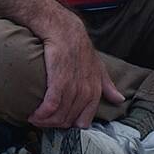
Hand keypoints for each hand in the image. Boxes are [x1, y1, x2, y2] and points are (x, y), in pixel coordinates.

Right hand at [28, 16, 124, 130]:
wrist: (63, 29)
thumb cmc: (79, 47)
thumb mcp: (97, 66)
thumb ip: (107, 85)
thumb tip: (120, 100)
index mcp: (95, 90)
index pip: (84, 120)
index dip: (70, 125)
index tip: (59, 124)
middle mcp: (86, 91)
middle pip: (68, 120)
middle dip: (54, 124)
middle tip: (43, 122)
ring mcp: (73, 86)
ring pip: (59, 116)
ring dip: (45, 121)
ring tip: (35, 119)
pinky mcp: (58, 81)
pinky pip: (50, 106)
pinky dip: (41, 114)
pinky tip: (33, 114)